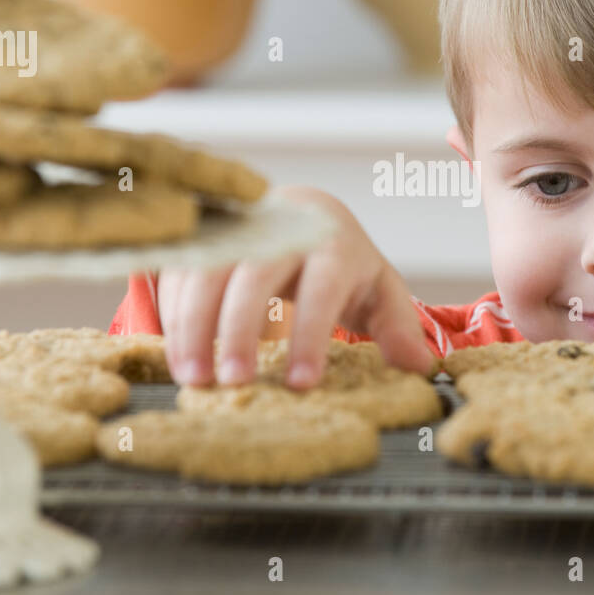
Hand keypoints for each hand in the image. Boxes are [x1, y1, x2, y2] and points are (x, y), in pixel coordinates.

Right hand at [159, 185, 436, 390]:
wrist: (302, 211)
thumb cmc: (342, 260)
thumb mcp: (379, 289)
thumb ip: (398, 327)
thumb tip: (421, 369)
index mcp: (333, 241)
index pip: (323, 284)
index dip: (311, 333)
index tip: (301, 383)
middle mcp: (281, 227)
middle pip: (254, 271)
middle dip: (239, 328)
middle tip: (232, 383)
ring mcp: (236, 226)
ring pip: (206, 269)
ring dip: (193, 325)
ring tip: (194, 379)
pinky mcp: (200, 236)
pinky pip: (177, 271)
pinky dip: (172, 314)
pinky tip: (176, 355)